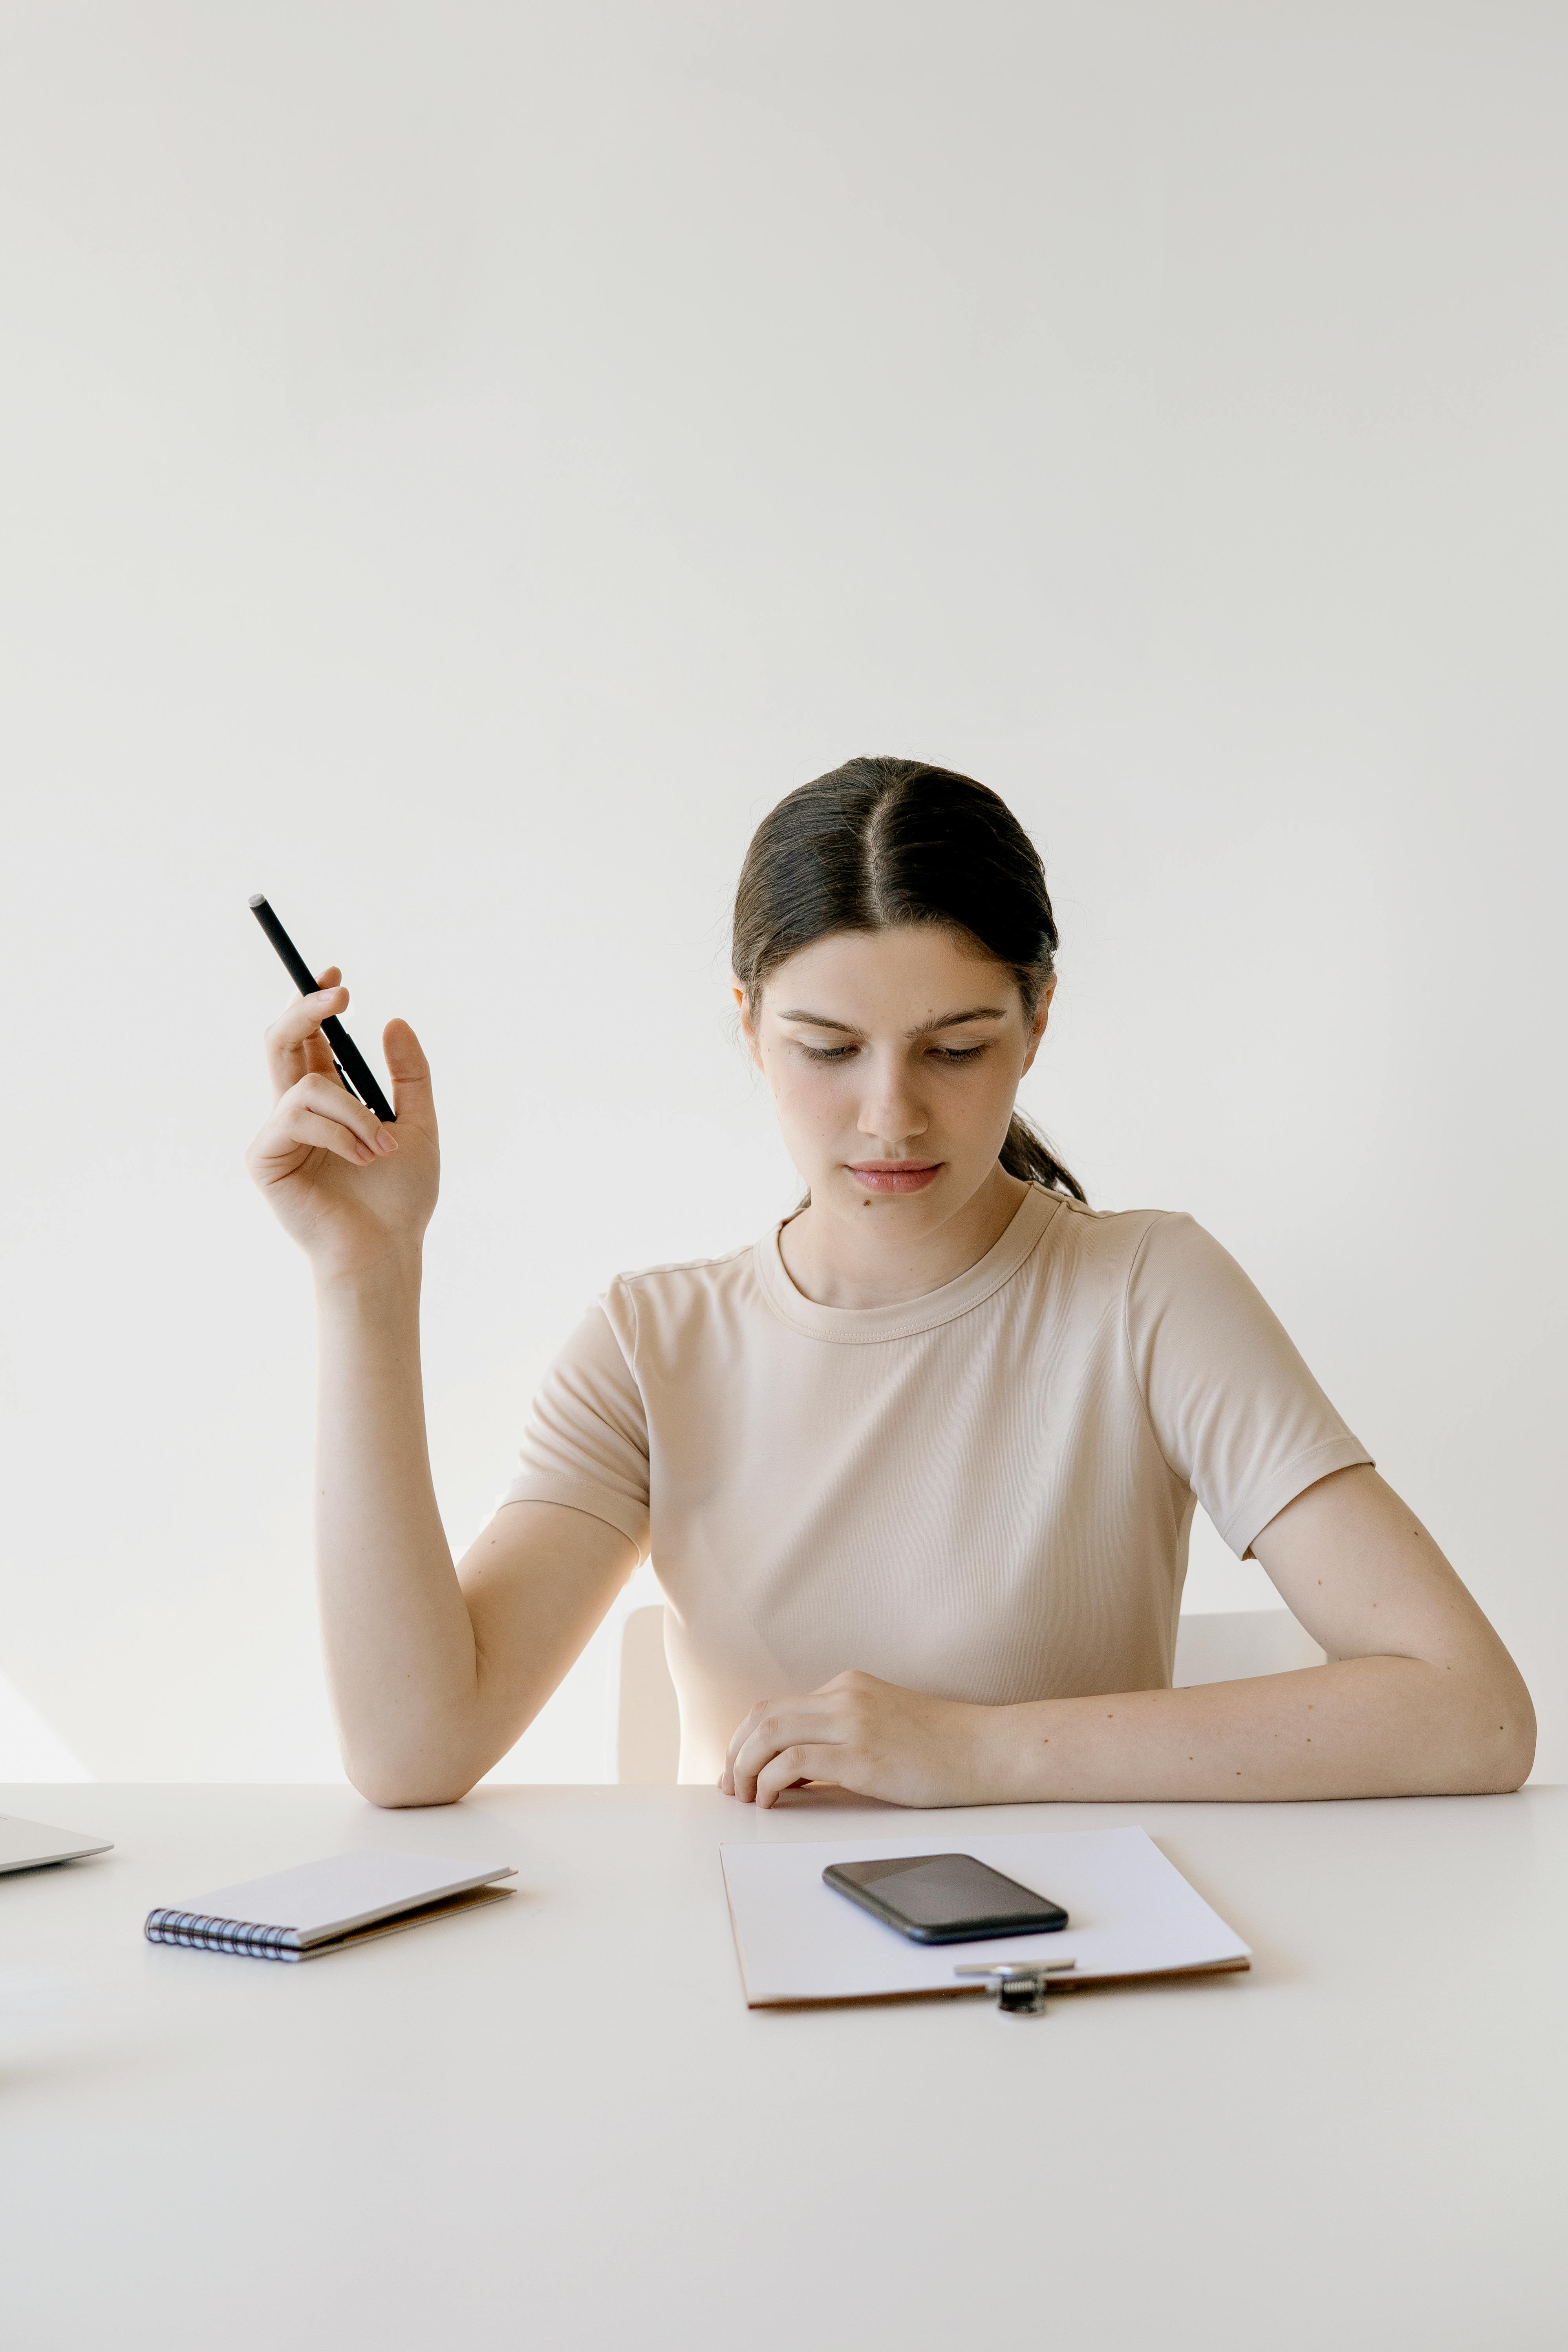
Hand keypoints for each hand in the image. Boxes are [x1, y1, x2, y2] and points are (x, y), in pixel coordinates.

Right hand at [244, 967, 439, 1280]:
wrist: (386, 1247)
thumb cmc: (400, 1196)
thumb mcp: (418, 1123)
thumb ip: (409, 1074)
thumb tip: (394, 1020)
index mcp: (328, 1100)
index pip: (312, 1039)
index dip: (316, 1002)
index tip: (337, 976)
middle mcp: (297, 1110)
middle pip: (282, 1040)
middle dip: (308, 1009)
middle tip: (341, 994)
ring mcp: (278, 1133)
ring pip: (307, 1083)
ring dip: (355, 1110)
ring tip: (381, 1146)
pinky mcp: (264, 1156)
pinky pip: (297, 1114)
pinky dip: (339, 1132)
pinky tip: (362, 1159)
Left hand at [720, 1669, 988, 1808]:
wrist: (988, 1750)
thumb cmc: (943, 1747)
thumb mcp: (883, 1724)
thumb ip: (841, 1734)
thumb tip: (793, 1770)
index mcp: (848, 1686)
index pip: (777, 1707)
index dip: (746, 1740)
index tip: (738, 1770)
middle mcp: (844, 1696)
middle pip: (763, 1716)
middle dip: (735, 1752)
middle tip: (730, 1786)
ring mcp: (853, 1722)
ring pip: (770, 1734)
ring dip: (745, 1767)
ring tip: (745, 1797)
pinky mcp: (862, 1754)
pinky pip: (793, 1763)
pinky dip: (770, 1782)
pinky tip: (771, 1801)